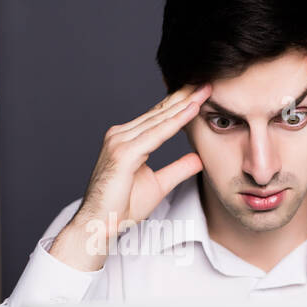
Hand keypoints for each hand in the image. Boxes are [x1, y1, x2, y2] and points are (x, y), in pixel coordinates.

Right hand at [50, 83, 209, 270]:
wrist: (100, 225)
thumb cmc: (122, 207)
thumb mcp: (158, 184)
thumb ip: (177, 169)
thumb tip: (198, 158)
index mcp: (127, 139)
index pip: (158, 117)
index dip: (180, 104)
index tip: (201, 92)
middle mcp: (120, 135)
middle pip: (159, 112)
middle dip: (184, 96)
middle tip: (206, 81)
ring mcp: (120, 141)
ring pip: (159, 119)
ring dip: (184, 103)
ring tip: (204, 90)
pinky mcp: (123, 152)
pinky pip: (156, 134)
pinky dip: (176, 121)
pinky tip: (192, 110)